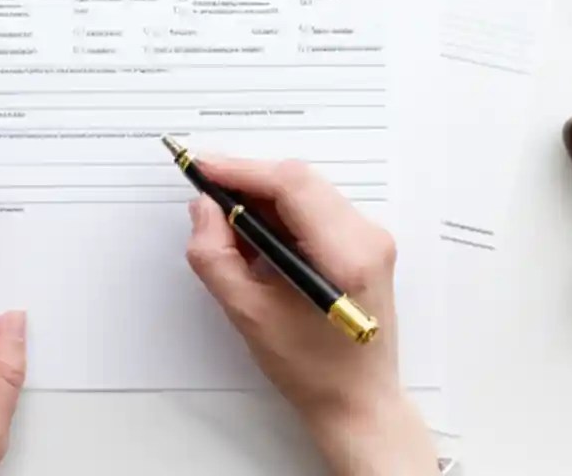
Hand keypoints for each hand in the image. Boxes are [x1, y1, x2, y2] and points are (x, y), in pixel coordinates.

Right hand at [185, 158, 435, 475]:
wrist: (358, 401)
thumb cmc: (311, 369)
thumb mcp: (249, 314)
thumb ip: (216, 257)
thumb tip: (203, 209)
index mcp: (346, 255)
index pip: (291, 185)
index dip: (241, 170)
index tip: (201, 169)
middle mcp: (367, 236)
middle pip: (299, 181)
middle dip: (247, 181)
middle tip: (204, 195)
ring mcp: (370, 237)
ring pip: (305, 190)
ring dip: (262, 198)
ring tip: (225, 225)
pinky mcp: (363, 243)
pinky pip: (314, 208)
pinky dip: (279, 213)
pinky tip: (254, 237)